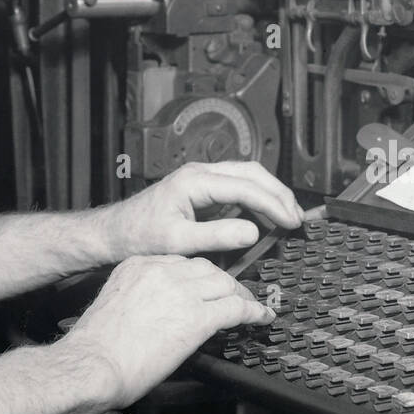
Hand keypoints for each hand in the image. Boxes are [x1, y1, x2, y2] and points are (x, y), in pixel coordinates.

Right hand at [63, 254, 274, 406]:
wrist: (92, 363)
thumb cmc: (96, 346)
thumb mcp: (117, 304)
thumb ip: (141, 296)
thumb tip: (163, 309)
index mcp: (138, 265)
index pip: (181, 262)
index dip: (199, 276)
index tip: (206, 287)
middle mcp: (161, 271)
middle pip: (206, 268)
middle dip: (223, 282)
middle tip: (234, 295)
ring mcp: (181, 292)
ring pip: (225, 283)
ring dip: (240, 295)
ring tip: (249, 305)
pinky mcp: (197, 317)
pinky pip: (235, 308)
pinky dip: (253, 312)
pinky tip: (260, 317)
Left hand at [105, 161, 306, 258]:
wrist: (115, 233)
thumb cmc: (139, 235)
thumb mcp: (177, 241)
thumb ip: (216, 236)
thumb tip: (253, 231)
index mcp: (194, 181)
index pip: (245, 186)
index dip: (272, 204)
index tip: (291, 222)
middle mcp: (200, 174)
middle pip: (252, 173)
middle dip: (278, 193)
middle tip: (297, 218)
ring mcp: (202, 180)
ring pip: (247, 176)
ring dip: (270, 194)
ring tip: (289, 217)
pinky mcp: (203, 190)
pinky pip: (237, 188)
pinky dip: (257, 199)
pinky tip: (267, 217)